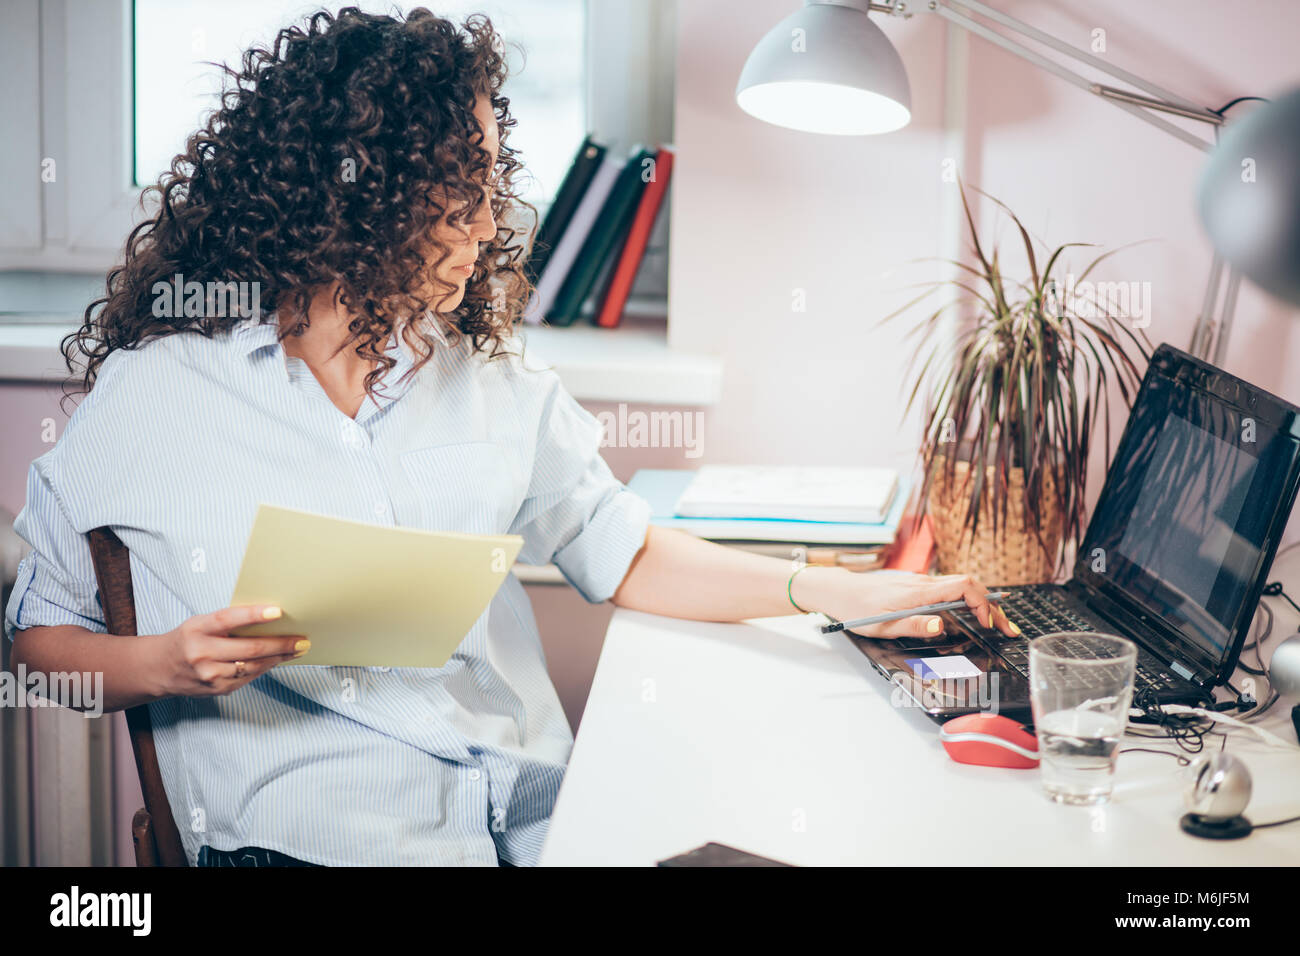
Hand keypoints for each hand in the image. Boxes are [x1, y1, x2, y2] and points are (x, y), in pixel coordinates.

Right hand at [149, 605, 307, 698]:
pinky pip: (248, 677)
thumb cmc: (187, 639)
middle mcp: (202, 652)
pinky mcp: (217, 689)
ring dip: (279, 658)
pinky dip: (265, 668)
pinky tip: (276, 660)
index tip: (278, 611)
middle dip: (281, 644)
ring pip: (253, 666)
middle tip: (302, 640)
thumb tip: (268, 618)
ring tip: (296, 650)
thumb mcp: (201, 623)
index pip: (229, 619)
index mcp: (198, 629)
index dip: (254, 615)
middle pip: (249, 649)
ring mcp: (209, 674)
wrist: (160, 669)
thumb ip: (228, 621)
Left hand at [800, 569, 1019, 639]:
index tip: (989, 624)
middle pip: (969, 585)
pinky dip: (966, 599)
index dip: (983, 603)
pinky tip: (970, 613)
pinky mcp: (915, 585)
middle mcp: (922, 582)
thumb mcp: (883, 625)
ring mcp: (920, 582)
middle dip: (991, 605)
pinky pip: (948, 588)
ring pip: (960, 586)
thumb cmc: (857, 609)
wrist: (839, 591)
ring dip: (981, 602)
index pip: (963, 587)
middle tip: (1006, 627)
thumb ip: (913, 625)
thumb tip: (940, 626)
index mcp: (918, 592)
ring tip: (995, 623)